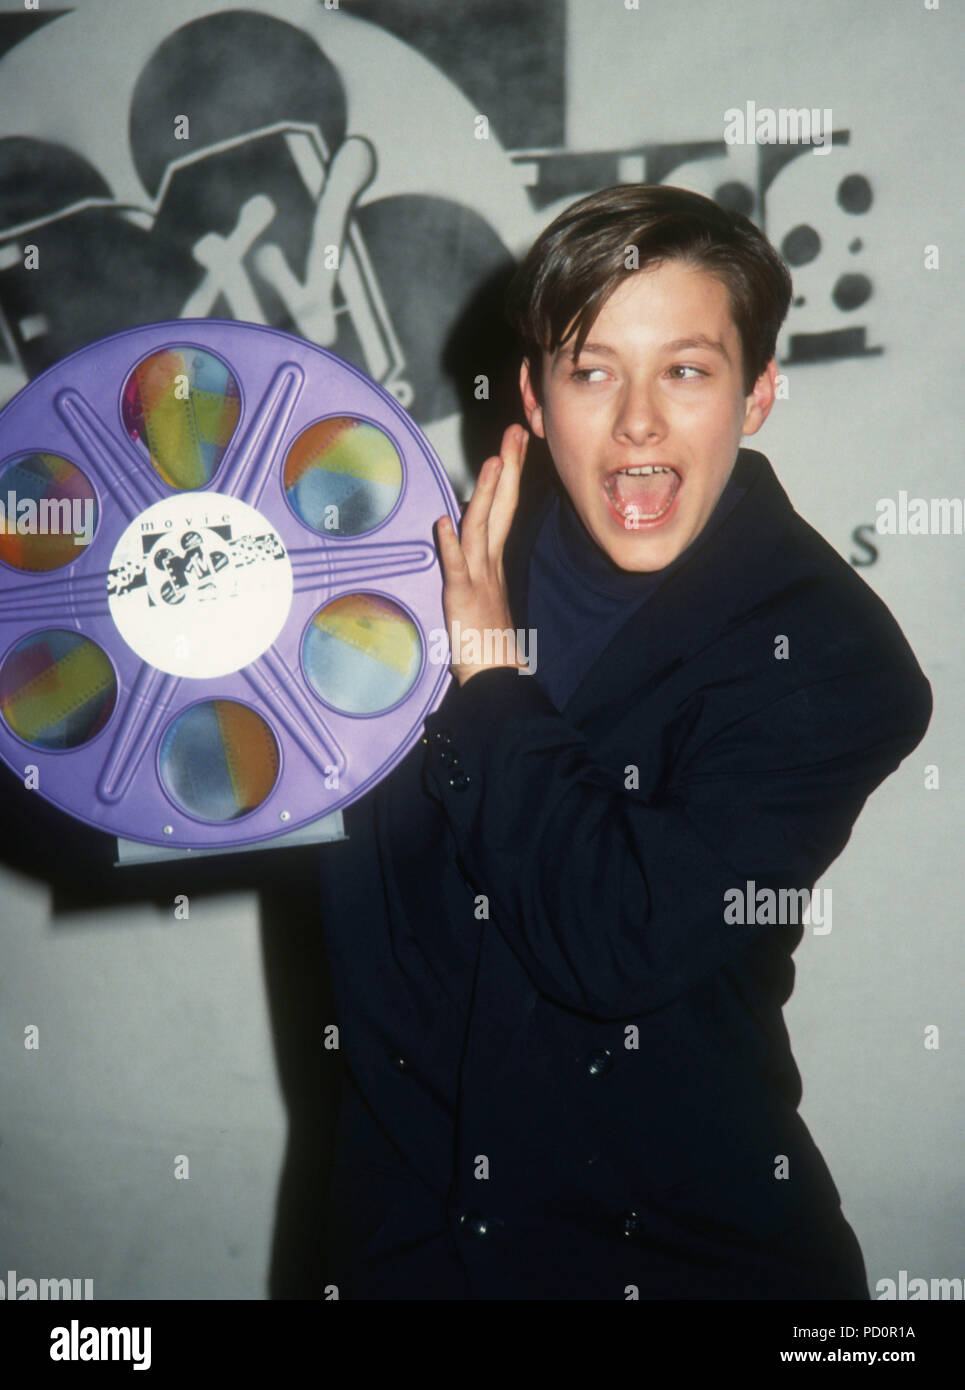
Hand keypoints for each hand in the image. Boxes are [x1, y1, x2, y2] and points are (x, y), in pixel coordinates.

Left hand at [435, 424, 528, 685]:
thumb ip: (476, 559)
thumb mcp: (483, 590)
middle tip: (515, 434)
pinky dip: (450, 544)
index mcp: (496, 560)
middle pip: (502, 508)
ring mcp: (479, 579)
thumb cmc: (487, 638)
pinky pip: (457, 568)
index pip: (506, 508)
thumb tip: (464, 526)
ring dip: (488, 495)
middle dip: (508, 469)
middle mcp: (491, 564)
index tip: (516, 443)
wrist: (495, 676)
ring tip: (492, 462)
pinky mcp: (463, 599)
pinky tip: (444, 522)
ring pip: (482, 529)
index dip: (511, 474)